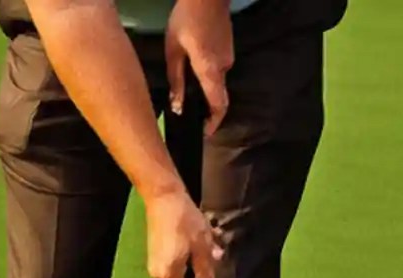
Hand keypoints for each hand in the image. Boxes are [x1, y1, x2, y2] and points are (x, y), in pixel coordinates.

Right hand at [145, 188, 223, 277]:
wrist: (163, 197)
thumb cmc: (185, 222)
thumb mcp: (202, 248)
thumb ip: (205, 275)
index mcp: (168, 275)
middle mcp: (157, 274)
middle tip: (208, 266)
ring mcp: (154, 262)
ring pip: (175, 276)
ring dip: (190, 267)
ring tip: (203, 250)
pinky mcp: (155, 252)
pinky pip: (171, 264)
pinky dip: (183, 258)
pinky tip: (194, 244)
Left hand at [165, 0, 234, 135]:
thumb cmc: (186, 20)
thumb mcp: (174, 51)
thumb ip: (176, 80)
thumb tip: (177, 105)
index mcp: (210, 71)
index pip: (219, 105)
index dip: (214, 123)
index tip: (205, 133)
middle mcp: (224, 67)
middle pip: (215, 93)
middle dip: (202, 102)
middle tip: (185, 106)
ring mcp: (228, 56)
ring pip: (214, 78)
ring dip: (201, 82)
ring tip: (183, 80)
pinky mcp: (227, 47)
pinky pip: (216, 66)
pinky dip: (205, 70)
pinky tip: (191, 61)